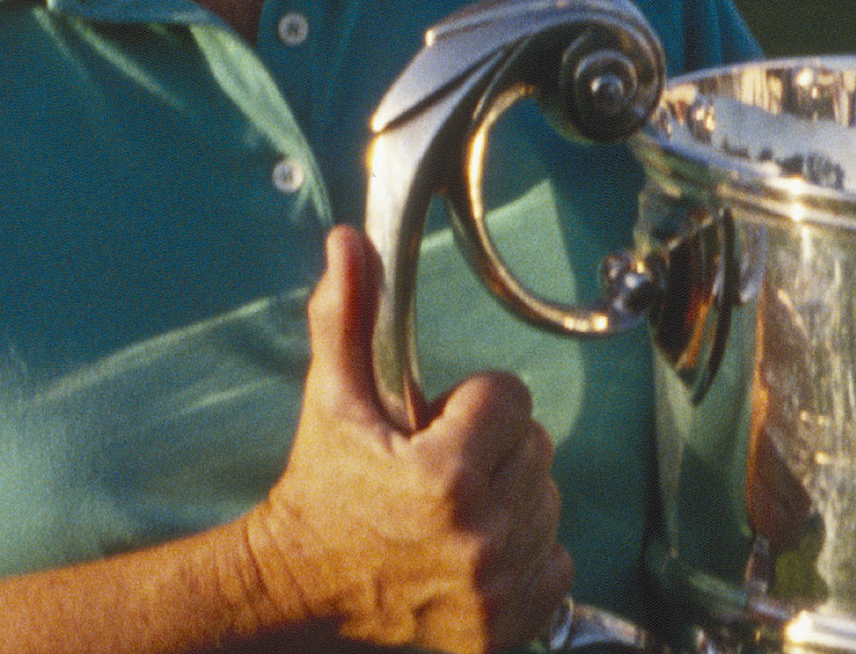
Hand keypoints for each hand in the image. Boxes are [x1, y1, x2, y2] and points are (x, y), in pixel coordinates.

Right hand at [242, 226, 574, 652]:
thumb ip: (346, 318)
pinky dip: (525, 554)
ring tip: (450, 511)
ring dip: (510, 498)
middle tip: (434, 469)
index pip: (511, 398)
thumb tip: (349, 241)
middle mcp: (480, 537)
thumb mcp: (332, 402)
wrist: (298, 596)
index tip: (432, 425)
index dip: (470, 404)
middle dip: (492, 448)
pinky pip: (557, 564)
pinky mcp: (507, 629)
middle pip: (536, 448)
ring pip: (548, 502)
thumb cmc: (319, 493)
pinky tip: (472, 551)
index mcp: (444, 476)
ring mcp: (497, 590)